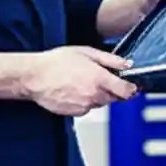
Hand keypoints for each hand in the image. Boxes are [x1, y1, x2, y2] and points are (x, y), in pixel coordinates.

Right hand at [24, 47, 138, 116]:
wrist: (33, 77)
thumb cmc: (56, 63)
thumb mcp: (86, 52)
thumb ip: (110, 60)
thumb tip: (127, 64)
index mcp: (100, 79)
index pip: (127, 91)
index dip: (131, 89)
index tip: (132, 86)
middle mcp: (95, 95)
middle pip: (114, 98)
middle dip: (112, 90)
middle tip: (99, 78)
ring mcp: (85, 106)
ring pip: (100, 103)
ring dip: (97, 95)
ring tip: (81, 82)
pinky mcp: (75, 113)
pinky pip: (87, 108)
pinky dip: (85, 101)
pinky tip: (74, 90)